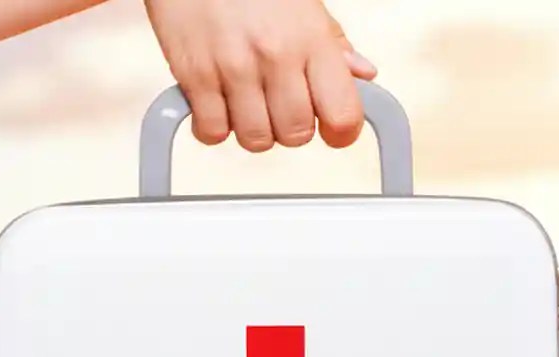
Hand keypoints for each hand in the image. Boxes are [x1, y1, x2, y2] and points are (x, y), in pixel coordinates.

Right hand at [143, 0, 377, 151]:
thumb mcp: (303, 5)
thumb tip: (364, 75)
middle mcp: (276, 55)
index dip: (341, 132)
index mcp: (311, 39)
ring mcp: (233, 67)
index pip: (343, 114)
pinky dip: (214, 127)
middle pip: (296, 135)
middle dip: (290, 129)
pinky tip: (217, 102)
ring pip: (255, 140)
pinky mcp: (194, 76)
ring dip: (252, 129)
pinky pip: (212, 132)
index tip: (333, 129)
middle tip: (279, 105)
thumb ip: (333, 44)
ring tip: (245, 101)